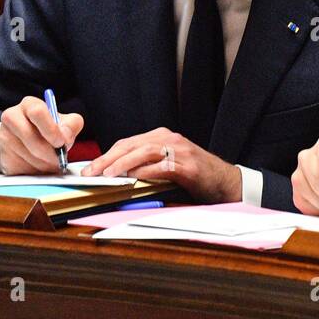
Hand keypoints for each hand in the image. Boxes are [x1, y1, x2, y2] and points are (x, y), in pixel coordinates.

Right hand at [0, 96, 83, 174]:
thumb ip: (72, 126)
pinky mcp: (2, 155)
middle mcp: (12, 116)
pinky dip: (33, 170)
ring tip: (49, 162)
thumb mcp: (65, 124)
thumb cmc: (49, 132)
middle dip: (48, 151)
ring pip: (26, 153)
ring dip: (43, 163)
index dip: (51, 129)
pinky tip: (38, 165)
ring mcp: (4, 135)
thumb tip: (65, 136)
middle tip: (58, 159)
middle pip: (30, 135)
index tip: (61, 143)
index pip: (38, 111)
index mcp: (30, 105)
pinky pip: (20, 166)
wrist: (29, 145)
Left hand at [84, 127, 241, 202]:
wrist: (226, 182)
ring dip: (124, 163)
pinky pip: (163, 166)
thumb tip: (117, 176)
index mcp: (162, 137)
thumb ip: (145, 166)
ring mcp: (180, 151)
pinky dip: (147, 172)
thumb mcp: (167, 165)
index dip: (108, 155)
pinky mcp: (189, 165)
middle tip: (92, 172)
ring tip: (108, 174)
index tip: (92, 168)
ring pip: (145, 152)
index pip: (127, 142)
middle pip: (132, 145)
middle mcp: (169, 139)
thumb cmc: (195, 176)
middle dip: (109, 159)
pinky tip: (134, 178)